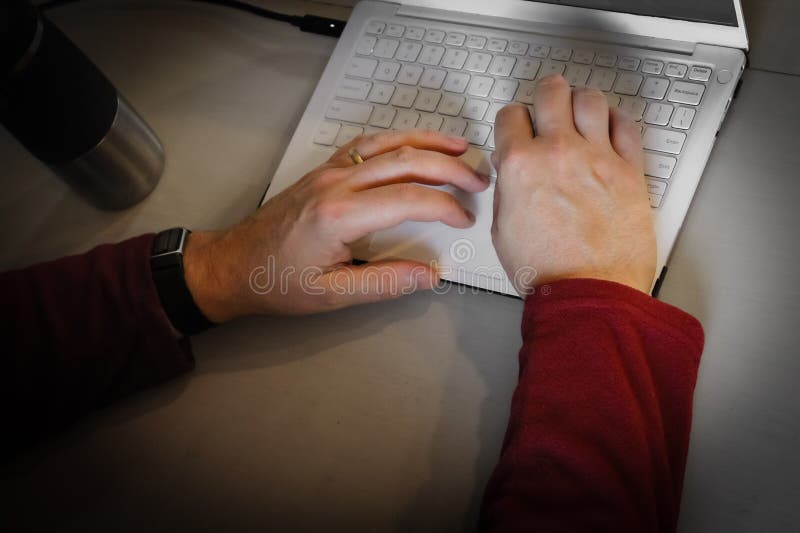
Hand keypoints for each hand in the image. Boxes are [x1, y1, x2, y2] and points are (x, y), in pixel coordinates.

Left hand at [183, 130, 489, 320]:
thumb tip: (429, 275)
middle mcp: (336, 184)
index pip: (408, 198)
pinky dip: (396, 139)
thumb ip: (385, 284)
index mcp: (340, 216)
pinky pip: (365, 144)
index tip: (464, 219)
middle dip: (448, 167)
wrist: (233, 264)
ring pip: (387, 144)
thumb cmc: (277, 281)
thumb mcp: (332, 295)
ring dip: (427, 142)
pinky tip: (413, 144)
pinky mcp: (322, 170)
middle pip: (405, 161)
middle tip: (478, 180)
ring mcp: (328, 172)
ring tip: (460, 148)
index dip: (445, 206)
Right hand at [491, 75, 655, 294]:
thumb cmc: (547, 271)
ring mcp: (597, 157)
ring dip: (581, 100)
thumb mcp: (503, 230)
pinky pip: (626, 124)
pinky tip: (610, 124)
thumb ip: (506, 191)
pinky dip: (616, 118)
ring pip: (590, 98)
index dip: (512, 119)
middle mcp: (558, 151)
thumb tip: (511, 174)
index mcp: (520, 165)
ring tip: (581, 111)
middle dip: (546, 95)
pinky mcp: (629, 169)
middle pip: (551, 92)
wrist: (588, 293)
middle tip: (548, 104)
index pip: (510, 114)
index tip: (518, 126)